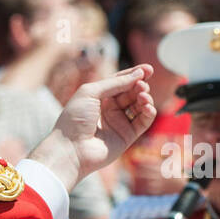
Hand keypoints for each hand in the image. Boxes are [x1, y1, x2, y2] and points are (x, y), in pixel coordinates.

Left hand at [29, 66, 155, 194]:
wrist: (71, 149)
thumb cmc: (75, 119)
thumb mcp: (91, 92)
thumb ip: (115, 83)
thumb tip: (138, 74)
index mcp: (98, 97)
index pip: (120, 82)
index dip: (134, 75)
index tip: (148, 69)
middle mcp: (109, 109)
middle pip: (131, 92)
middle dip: (140, 86)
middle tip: (143, 85)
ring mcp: (119, 123)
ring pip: (139, 106)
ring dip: (145, 99)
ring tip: (143, 96)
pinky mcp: (127, 137)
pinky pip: (143, 122)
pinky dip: (148, 113)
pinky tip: (147, 107)